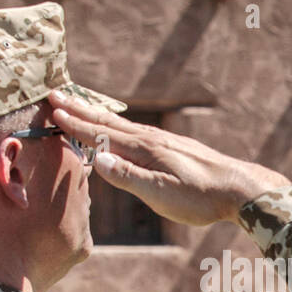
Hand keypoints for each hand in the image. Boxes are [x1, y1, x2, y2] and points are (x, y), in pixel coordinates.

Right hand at [48, 90, 288, 225]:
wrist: (238, 188)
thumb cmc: (200, 197)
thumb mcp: (161, 194)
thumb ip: (128, 176)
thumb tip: (95, 157)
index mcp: (143, 149)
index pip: (101, 133)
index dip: (75, 124)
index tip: (52, 111)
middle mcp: (151, 139)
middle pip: (108, 121)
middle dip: (80, 109)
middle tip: (54, 94)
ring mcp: (162, 141)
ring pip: (122, 123)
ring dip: (96, 113)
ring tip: (79, 104)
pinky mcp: (172, 147)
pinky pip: (135, 129)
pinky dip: (117, 123)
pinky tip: (119, 127)